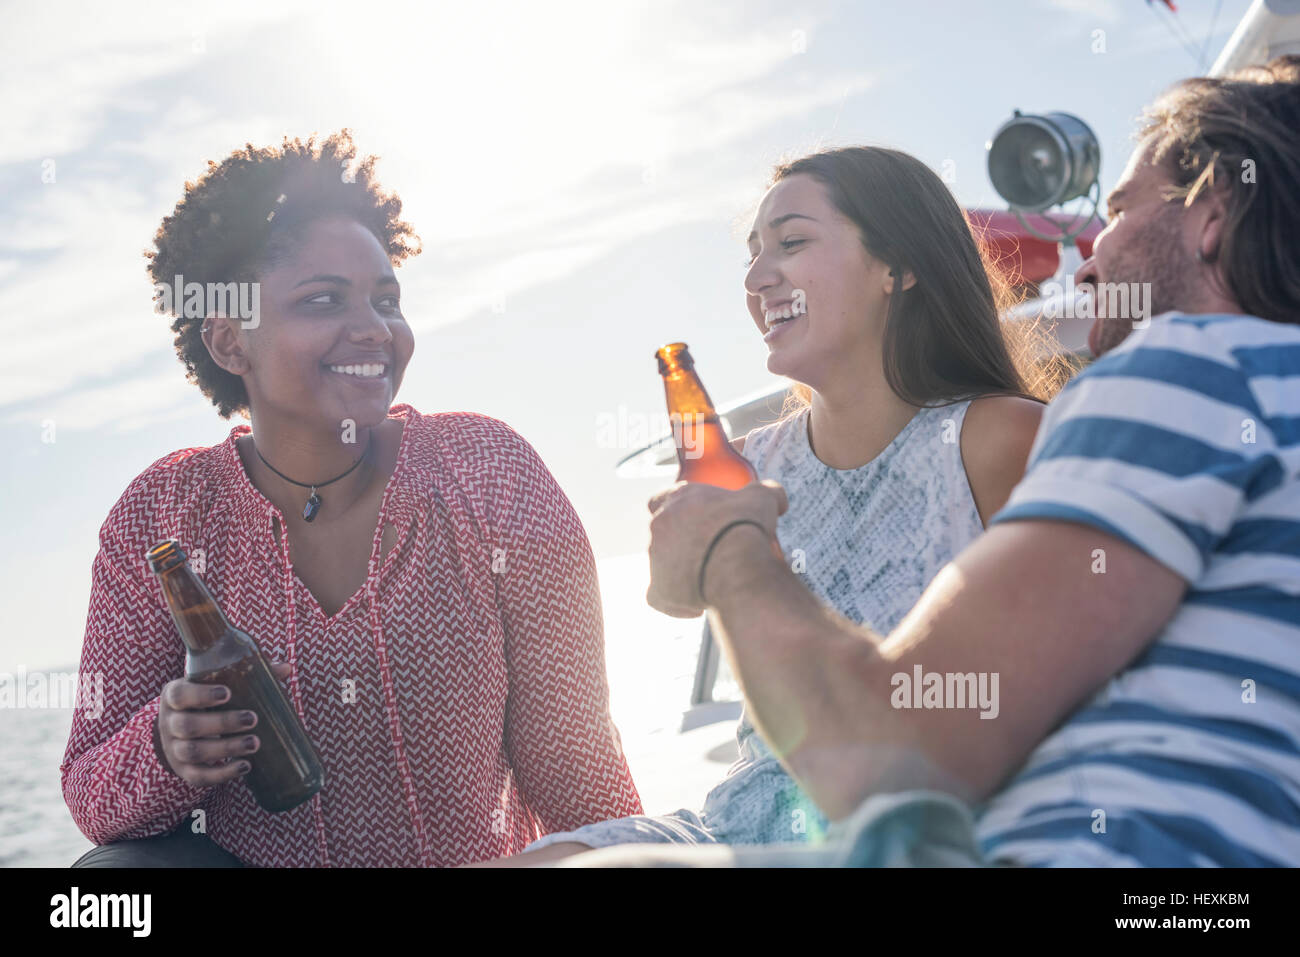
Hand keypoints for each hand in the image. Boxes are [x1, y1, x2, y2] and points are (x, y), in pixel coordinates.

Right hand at [155, 661, 293, 786]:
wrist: (177, 730)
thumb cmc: (205, 701)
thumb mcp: (215, 684)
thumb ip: (246, 675)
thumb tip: (286, 668)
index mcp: (174, 695)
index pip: (179, 694)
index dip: (201, 695)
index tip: (227, 693)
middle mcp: (168, 723)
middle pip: (188, 725)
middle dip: (221, 723)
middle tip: (252, 719)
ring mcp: (173, 749)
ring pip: (193, 752)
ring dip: (225, 749)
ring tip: (254, 743)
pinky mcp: (183, 770)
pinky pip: (198, 776)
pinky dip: (222, 774)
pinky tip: (245, 766)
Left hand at [646, 480, 786, 616]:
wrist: (735, 563)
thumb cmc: (745, 525)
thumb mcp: (762, 498)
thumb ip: (767, 492)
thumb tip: (777, 498)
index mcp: (678, 498)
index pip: (662, 498)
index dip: (679, 510)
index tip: (697, 520)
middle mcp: (661, 525)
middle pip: (665, 533)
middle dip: (685, 543)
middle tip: (713, 551)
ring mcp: (656, 557)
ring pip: (663, 565)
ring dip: (684, 571)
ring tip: (713, 580)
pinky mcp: (658, 589)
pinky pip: (661, 598)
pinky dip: (677, 604)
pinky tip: (699, 606)